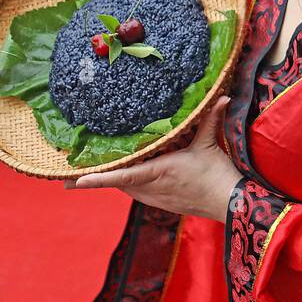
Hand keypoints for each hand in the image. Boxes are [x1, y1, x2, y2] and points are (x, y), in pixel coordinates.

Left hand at [65, 96, 242, 222]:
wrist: (229, 203)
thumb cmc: (218, 174)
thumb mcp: (209, 144)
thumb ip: (211, 118)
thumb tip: (223, 97)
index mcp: (159, 171)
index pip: (123, 175)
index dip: (98, 178)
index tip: (75, 181)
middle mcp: (152, 188)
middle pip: (117, 182)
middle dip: (97, 176)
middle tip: (72, 171)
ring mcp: (155, 199)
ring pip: (126, 188)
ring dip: (113, 179)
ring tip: (90, 173)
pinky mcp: (162, 204)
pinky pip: (137, 192)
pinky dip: (128, 183)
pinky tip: (127, 176)